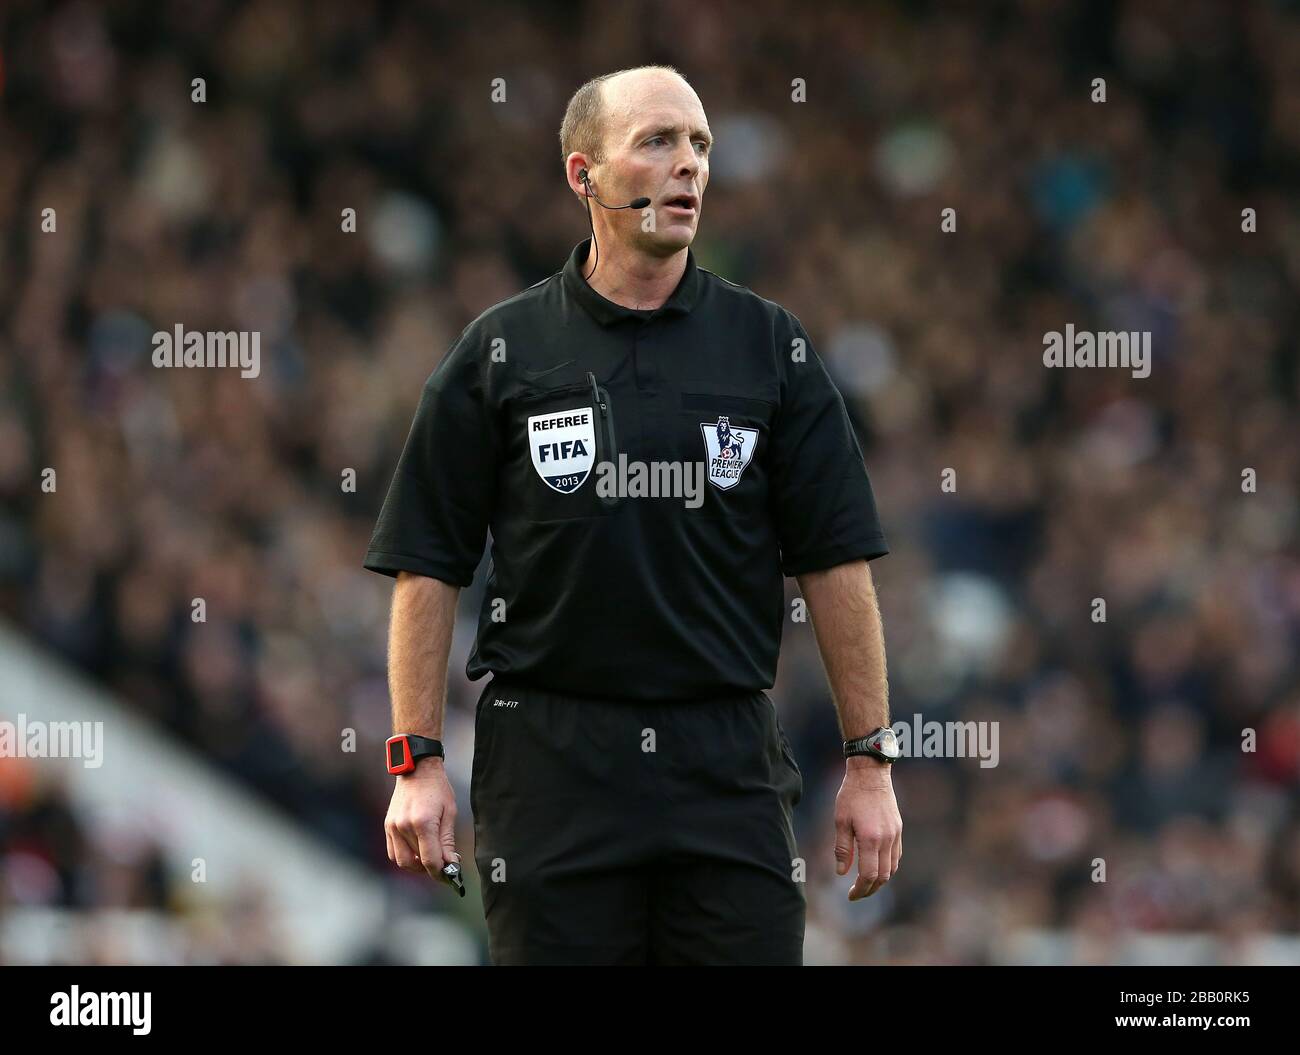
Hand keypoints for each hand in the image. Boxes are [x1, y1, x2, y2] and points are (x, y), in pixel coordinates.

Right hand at [385, 755, 458, 882]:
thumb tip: (450, 863)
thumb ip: (447, 841)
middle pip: (415, 863)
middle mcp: (404, 826)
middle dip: (430, 869)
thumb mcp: (450, 813)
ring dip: (416, 866)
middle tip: (442, 866)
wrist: (417, 769)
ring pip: (402, 861)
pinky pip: (392, 852)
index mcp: (422, 823)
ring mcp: (393, 827)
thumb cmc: (437, 788)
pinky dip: (405, 857)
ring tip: (430, 858)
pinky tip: (417, 851)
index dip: (440, 872)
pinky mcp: (387, 826)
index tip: (450, 875)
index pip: (429, 860)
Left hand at [833, 757, 901, 899]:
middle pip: (883, 876)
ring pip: (893, 868)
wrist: (871, 774)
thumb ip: (842, 848)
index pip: (869, 875)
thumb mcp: (840, 821)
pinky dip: (888, 866)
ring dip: (881, 880)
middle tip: (856, 893)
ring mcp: (895, 834)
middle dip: (870, 889)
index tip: (850, 896)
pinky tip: (877, 866)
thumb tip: (841, 872)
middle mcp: (886, 839)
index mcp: (870, 839)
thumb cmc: (851, 795)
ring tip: (866, 884)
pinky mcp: (898, 829)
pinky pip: (896, 855)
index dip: (860, 890)